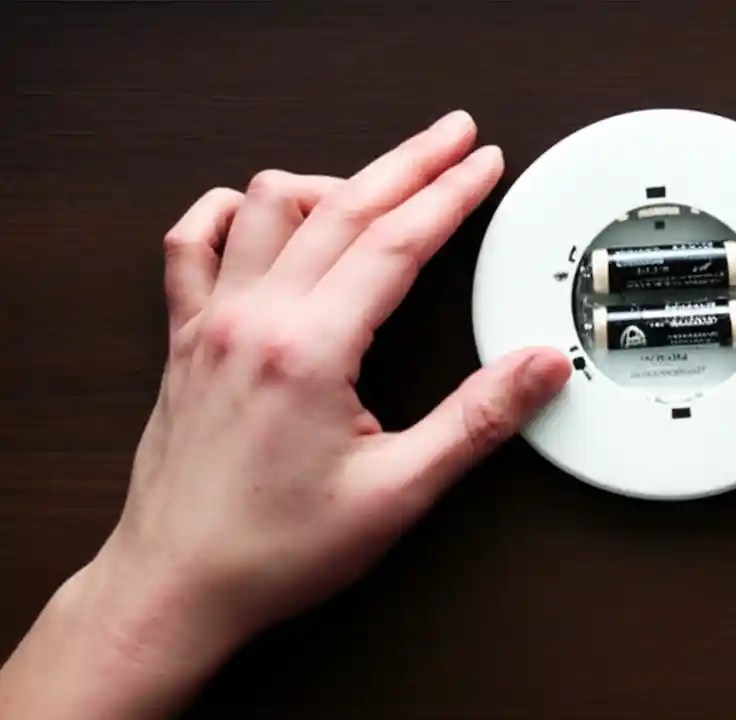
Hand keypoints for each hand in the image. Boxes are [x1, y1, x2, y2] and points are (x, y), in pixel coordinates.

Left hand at [0, 110, 569, 718]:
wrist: (177, 585)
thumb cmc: (273, 549)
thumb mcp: (398, 492)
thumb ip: (478, 421)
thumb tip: (537, 369)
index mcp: (308, 350)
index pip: (394, 241)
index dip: (449, 195)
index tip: (482, 165)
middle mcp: (253, 319)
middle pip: (341, 204)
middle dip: (409, 162)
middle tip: (455, 138)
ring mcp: (210, 321)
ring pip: (266, 204)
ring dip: (330, 179)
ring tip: (379, 181)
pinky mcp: (185, 337)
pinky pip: (192, 241)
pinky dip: (231, 210)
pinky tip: (260, 214)